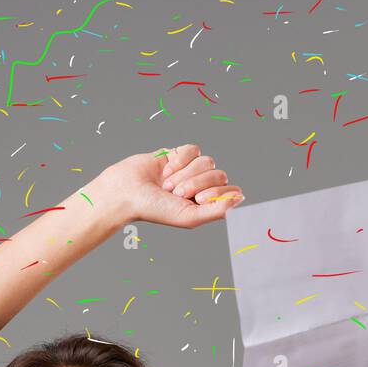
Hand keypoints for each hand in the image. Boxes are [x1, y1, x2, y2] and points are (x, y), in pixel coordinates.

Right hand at [96, 143, 244, 227]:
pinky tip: (165, 170)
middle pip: (219, 174)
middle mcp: (200, 186)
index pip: (230, 192)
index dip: (218, 193)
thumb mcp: (189, 217)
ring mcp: (190, 169)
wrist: (126, 192)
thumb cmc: (154, 210)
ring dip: (185, 173)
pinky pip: (193, 149)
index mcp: (205, 204)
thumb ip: (218, 211)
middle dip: (197, 183)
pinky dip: (179, 160)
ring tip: (168, 184)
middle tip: (177, 193)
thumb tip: (241, 199)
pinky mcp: (179, 154)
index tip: (200, 200)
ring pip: (207, 161)